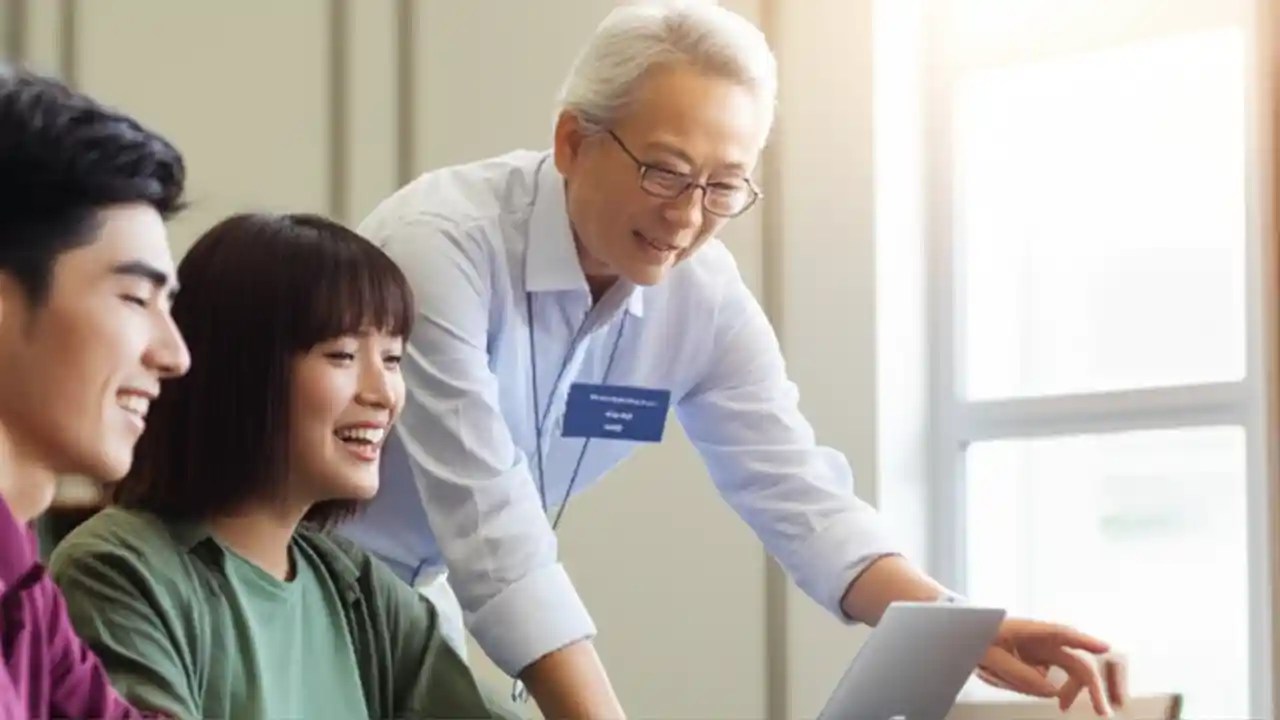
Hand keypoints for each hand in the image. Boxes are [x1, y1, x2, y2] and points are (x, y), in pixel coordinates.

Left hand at [975, 618, 1112, 714]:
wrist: (961, 634)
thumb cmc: (974, 637)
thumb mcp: (990, 657)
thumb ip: (1020, 674)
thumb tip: (1051, 691)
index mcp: (1032, 631)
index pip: (1063, 634)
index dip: (1085, 641)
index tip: (1106, 648)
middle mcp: (1042, 640)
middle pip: (1076, 661)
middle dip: (1092, 684)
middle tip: (1103, 709)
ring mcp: (1041, 651)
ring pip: (1068, 672)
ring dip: (1071, 690)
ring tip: (1064, 706)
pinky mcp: (1037, 661)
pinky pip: (1049, 679)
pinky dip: (1049, 689)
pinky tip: (1025, 686)